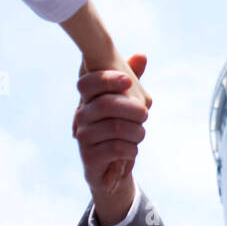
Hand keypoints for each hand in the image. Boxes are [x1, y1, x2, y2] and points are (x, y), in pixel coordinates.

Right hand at [73, 53, 149, 216]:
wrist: (113, 170)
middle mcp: (81, 116)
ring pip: (117, 127)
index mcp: (87, 99)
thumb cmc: (121, 130)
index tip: (127, 81)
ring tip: (139, 135)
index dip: (106, 78)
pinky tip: (131, 150)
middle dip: (133, 109)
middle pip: (106, 104)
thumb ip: (133, 79)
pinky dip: (132, 149)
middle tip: (145, 115)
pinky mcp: (89, 157)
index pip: (88, 82)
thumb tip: (141, 55)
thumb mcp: (130, 102)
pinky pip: (118, 148)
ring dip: (137, 132)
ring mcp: (83, 136)